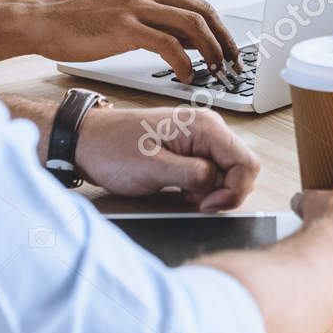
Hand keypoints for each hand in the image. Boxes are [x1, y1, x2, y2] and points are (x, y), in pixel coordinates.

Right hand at [24, 0, 239, 80]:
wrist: (42, 20)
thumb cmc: (81, 21)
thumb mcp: (126, 11)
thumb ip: (159, 20)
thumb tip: (193, 42)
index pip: (201, 4)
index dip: (222, 30)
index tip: (232, 51)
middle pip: (205, 12)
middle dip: (225, 41)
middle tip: (233, 65)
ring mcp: (137, 4)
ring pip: (193, 25)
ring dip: (211, 52)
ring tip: (216, 72)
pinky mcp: (125, 25)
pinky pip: (168, 44)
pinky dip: (184, 62)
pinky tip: (187, 76)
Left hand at [75, 104, 259, 212]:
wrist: (86, 142)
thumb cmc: (111, 150)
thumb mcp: (153, 169)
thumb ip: (193, 175)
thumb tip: (218, 184)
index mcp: (205, 127)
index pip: (246, 163)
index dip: (234, 191)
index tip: (207, 206)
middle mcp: (208, 128)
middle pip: (242, 168)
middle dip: (225, 192)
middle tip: (196, 203)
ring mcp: (200, 139)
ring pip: (228, 172)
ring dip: (212, 191)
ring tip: (183, 193)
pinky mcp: (191, 150)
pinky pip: (211, 172)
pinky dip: (202, 187)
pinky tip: (180, 189)